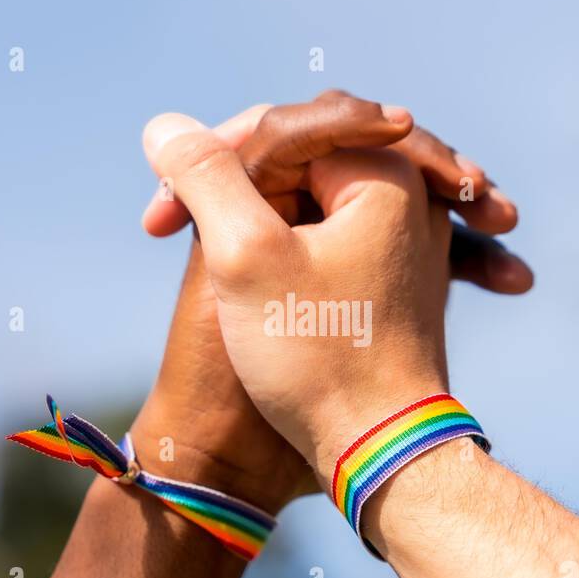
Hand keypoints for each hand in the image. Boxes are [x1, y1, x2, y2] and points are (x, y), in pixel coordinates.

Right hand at [142, 111, 482, 479]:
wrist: (381, 452)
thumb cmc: (317, 360)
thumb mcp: (245, 257)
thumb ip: (204, 177)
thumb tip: (165, 125)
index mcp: (387, 174)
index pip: (282, 129)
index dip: (212, 162)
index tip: (163, 216)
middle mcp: (414, 200)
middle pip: (306, 157)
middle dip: (238, 183)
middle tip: (175, 220)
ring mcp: (415, 243)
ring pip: (322, 198)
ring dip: (264, 212)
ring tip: (205, 247)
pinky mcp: (403, 284)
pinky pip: (344, 236)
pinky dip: (298, 242)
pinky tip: (252, 265)